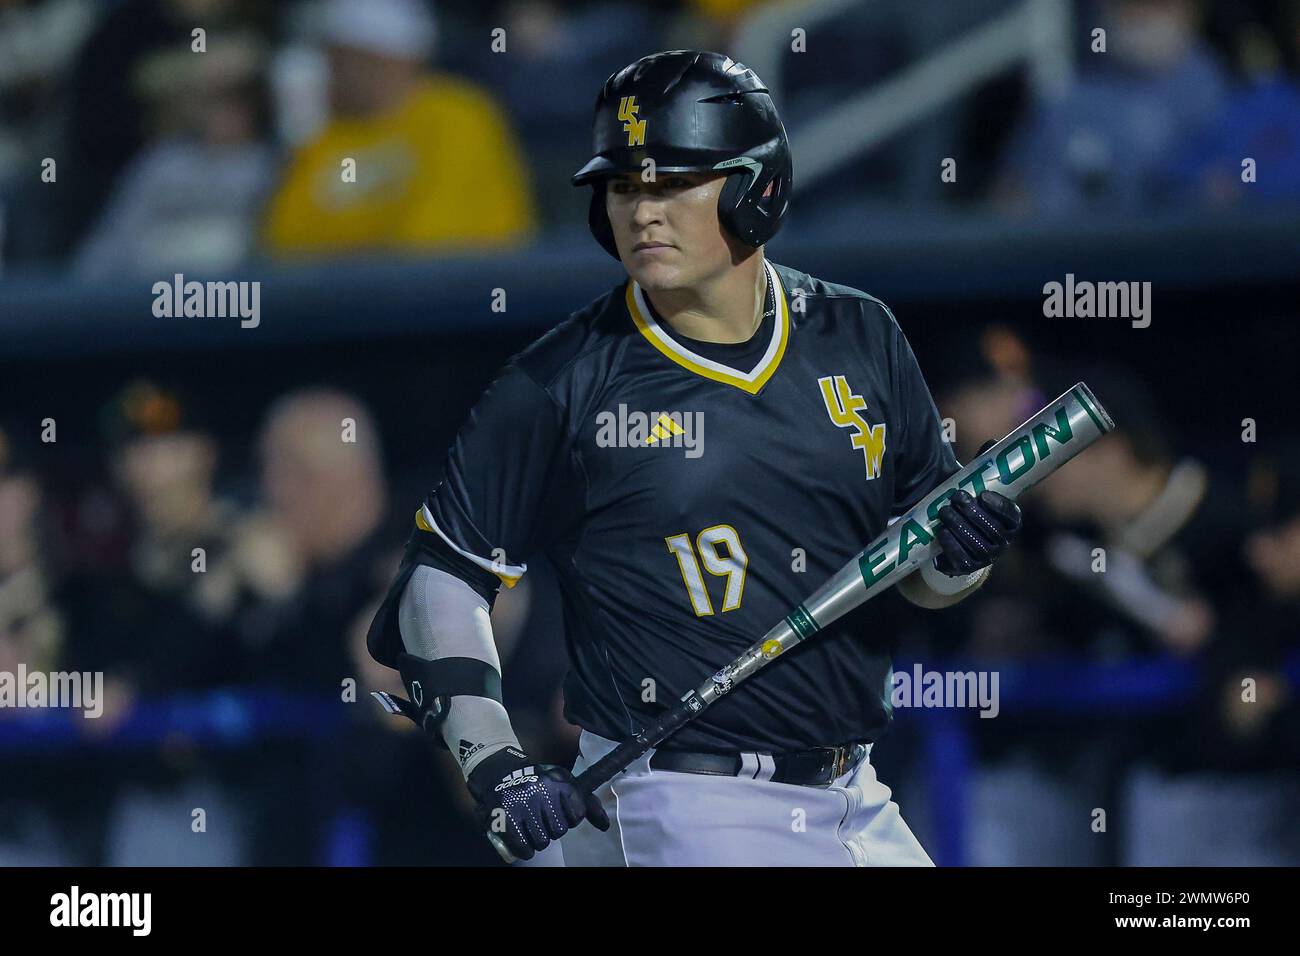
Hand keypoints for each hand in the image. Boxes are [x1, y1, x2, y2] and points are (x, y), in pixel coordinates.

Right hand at [467, 746, 609, 860]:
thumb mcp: (565, 784)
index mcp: (560, 781)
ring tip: (531, 825)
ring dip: (538, 839)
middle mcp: (543, 790)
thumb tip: (605, 826)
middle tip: (541, 817)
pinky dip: (525, 850)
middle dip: (551, 828)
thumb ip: (588, 803)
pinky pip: (524, 847)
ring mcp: (524, 804)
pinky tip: (523, 839)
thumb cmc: (540, 783)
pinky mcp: (507, 817)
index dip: (568, 817)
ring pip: (542, 841)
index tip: (557, 809)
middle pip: (559, 830)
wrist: (501, 773)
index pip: (577, 816)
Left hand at [932, 489, 1022, 575]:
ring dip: (960, 527)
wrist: (956, 539)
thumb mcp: (977, 496)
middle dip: (973, 513)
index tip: (983, 494)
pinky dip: (952, 546)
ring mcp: (987, 557)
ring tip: (945, 511)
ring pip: (978, 545)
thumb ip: (978, 481)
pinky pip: (963, 559)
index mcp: (1010, 523)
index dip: (1000, 506)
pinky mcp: (970, 567)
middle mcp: (1003, 542)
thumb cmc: (968, 511)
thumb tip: (972, 457)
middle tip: (957, 497)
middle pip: (993, 530)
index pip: (1012, 516)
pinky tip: (942, 531)